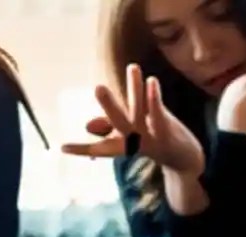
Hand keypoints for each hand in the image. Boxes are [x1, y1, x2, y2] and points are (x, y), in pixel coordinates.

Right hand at [61, 63, 204, 178]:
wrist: (185, 160)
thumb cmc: (153, 142)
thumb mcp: (130, 134)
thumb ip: (110, 127)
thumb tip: (89, 125)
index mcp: (123, 144)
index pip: (98, 147)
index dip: (80, 148)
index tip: (61, 147)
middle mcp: (135, 141)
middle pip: (120, 123)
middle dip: (109, 105)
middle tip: (97, 87)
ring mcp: (151, 137)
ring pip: (141, 110)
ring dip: (136, 88)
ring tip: (133, 66)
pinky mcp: (166, 131)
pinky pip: (159, 113)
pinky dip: (154, 98)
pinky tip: (151, 80)